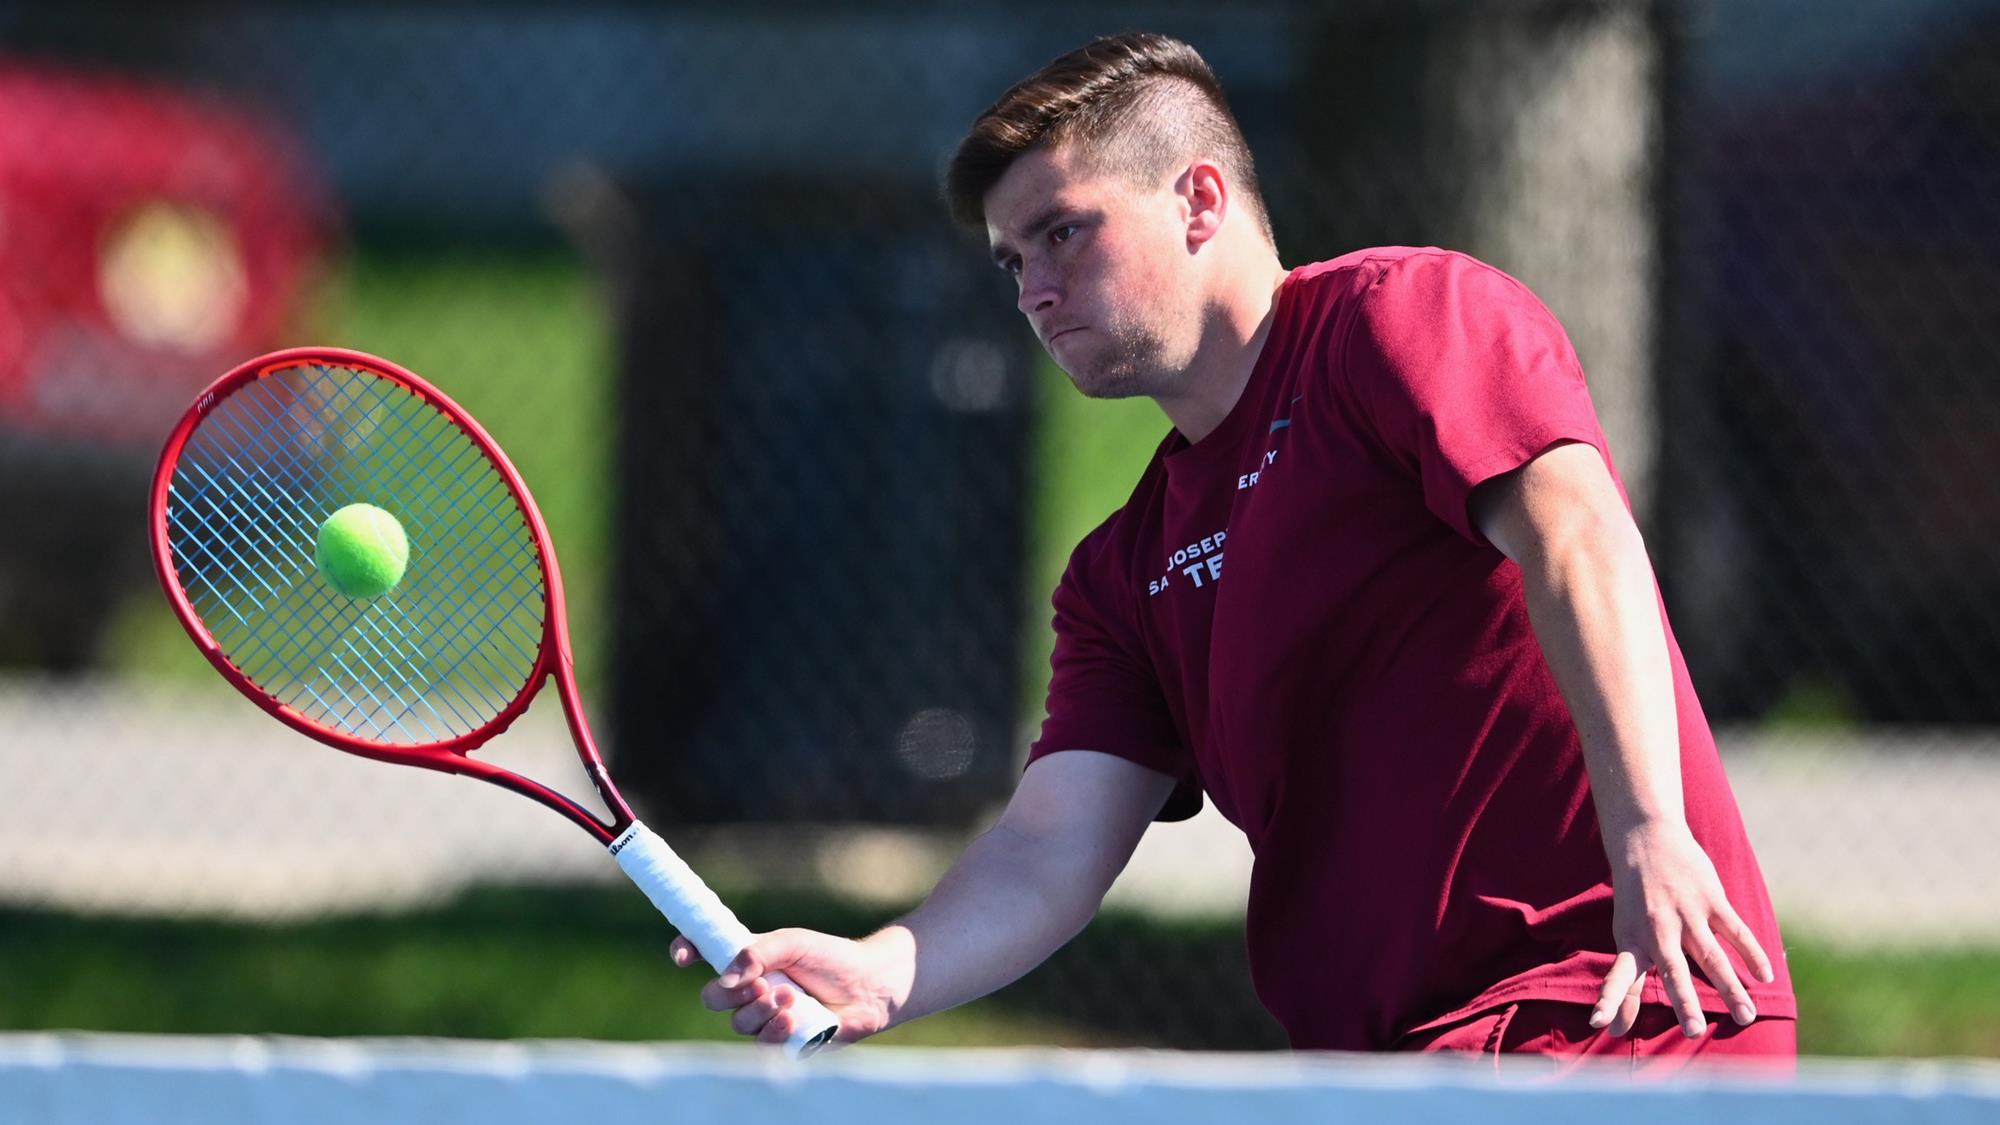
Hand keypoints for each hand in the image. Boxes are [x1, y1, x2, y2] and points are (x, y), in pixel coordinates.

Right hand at [670, 927, 909, 1047]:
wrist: (871, 985)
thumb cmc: (832, 958)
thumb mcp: (794, 942)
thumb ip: (759, 952)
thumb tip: (729, 975)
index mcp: (748, 960)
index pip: (705, 955)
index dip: (687, 952)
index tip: (682, 955)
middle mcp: (752, 990)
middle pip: (713, 998)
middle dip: (731, 993)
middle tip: (762, 983)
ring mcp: (766, 1017)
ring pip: (738, 1023)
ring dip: (759, 1011)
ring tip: (789, 997)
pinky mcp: (783, 1041)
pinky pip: (761, 1045)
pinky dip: (774, 1031)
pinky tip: (794, 1018)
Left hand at [1591, 820, 1775, 1038]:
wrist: (1646, 836)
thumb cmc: (1635, 898)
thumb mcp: (1625, 936)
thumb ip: (1625, 985)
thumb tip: (1613, 1030)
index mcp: (1632, 940)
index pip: (1619, 977)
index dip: (1610, 1000)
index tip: (1599, 1023)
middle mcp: (1657, 929)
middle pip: (1673, 970)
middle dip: (1683, 1001)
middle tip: (1692, 1031)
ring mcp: (1687, 913)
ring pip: (1711, 956)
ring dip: (1728, 987)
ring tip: (1745, 1017)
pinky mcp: (1711, 899)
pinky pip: (1736, 930)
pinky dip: (1751, 953)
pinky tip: (1764, 976)